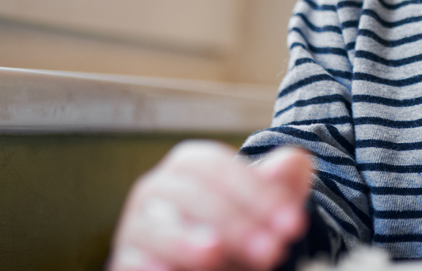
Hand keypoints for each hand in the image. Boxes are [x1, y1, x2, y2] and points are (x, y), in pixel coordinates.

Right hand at [110, 142, 312, 270]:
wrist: (205, 266)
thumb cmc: (235, 230)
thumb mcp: (262, 209)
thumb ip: (280, 186)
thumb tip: (296, 161)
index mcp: (191, 165)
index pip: (221, 169)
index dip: (259, 194)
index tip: (293, 225)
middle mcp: (157, 189)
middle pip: (192, 196)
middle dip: (235, 223)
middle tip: (271, 250)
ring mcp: (136, 225)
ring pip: (155, 227)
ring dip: (187, 243)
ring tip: (216, 255)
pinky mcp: (124, 260)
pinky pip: (130, 260)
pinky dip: (149, 265)